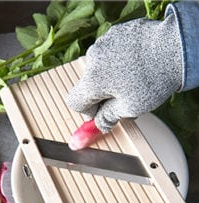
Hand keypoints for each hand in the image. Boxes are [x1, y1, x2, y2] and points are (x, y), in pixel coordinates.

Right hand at [66, 13, 182, 131]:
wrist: (173, 48)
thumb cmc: (153, 79)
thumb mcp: (129, 108)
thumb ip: (109, 118)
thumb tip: (101, 124)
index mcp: (92, 81)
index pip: (75, 101)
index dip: (87, 111)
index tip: (101, 112)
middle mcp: (94, 59)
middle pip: (89, 83)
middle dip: (102, 92)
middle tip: (122, 98)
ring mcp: (105, 42)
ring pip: (100, 66)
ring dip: (110, 75)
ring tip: (133, 79)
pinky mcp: (117, 32)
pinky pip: (111, 51)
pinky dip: (119, 59)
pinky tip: (136, 64)